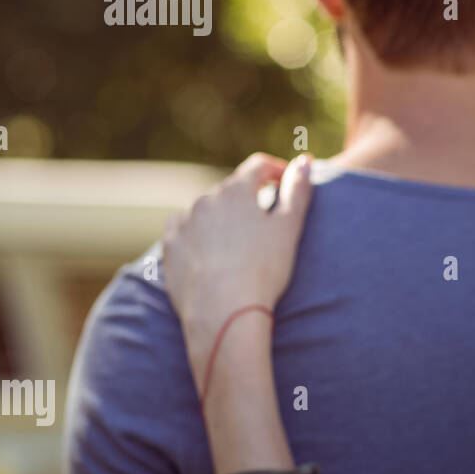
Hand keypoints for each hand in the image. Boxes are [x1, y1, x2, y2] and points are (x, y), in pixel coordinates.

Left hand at [163, 152, 313, 389]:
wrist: (222, 312)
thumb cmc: (263, 269)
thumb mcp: (289, 228)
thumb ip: (298, 189)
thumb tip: (305, 161)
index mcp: (236, 190)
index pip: (259, 166)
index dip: (277, 170)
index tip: (287, 181)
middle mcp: (205, 199)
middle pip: (232, 190)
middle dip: (249, 199)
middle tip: (266, 223)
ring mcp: (183, 223)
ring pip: (207, 211)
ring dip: (223, 218)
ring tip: (238, 244)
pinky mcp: (169, 248)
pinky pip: (185, 232)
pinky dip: (199, 236)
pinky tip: (212, 254)